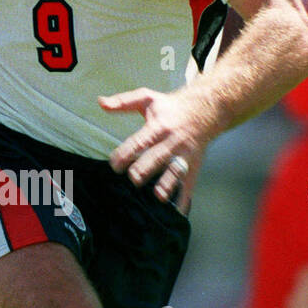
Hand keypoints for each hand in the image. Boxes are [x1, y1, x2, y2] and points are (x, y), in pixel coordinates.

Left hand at [100, 86, 216, 203]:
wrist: (206, 108)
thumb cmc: (171, 106)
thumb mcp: (147, 98)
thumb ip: (123, 102)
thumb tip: (101, 103)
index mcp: (158, 126)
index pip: (140, 142)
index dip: (126, 153)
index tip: (114, 165)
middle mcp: (172, 141)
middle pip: (157, 158)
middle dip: (144, 170)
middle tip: (134, 178)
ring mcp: (184, 154)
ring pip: (175, 171)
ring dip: (167, 184)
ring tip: (158, 196)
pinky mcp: (193, 164)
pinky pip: (190, 183)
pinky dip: (184, 197)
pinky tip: (178, 210)